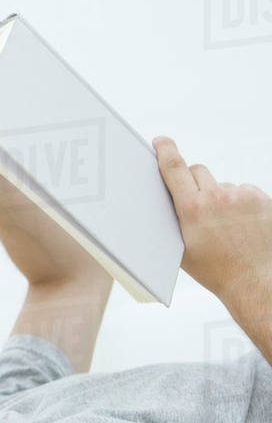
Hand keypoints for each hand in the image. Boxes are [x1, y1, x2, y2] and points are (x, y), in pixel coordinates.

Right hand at [154, 136, 271, 313]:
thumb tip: (166, 201)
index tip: (161, 141)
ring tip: (225, 225)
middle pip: (198, 171)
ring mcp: (244, 196)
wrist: (255, 280)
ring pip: (223, 185)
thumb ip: (173, 220)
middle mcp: (218, 197)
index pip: (174, 168)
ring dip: (220, 197)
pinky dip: (241, 204)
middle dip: (193, 182)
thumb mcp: (181, 248)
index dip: (165, 151)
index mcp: (192, 209)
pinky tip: (241, 225)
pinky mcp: (264, 199)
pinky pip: (245, 192)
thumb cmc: (216, 271)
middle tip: (195, 203)